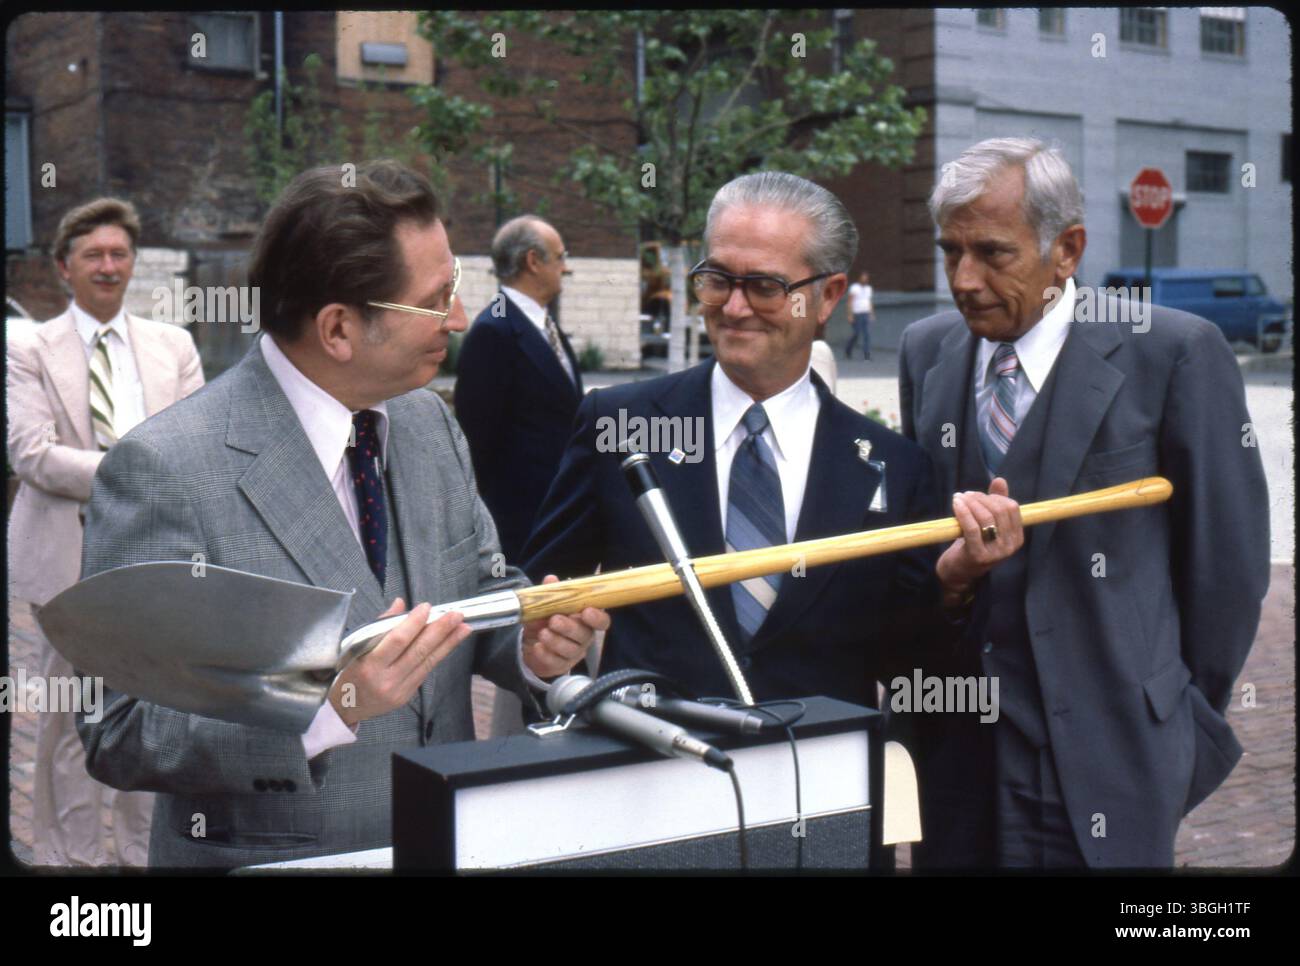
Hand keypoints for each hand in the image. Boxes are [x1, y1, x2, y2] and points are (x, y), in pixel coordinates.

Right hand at [328, 597, 471, 727]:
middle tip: (457, 615)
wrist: (344, 708)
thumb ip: (380, 626)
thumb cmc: (349, 672)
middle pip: (419, 651)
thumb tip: (401, 604)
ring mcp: (399, 690)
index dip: (414, 623)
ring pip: (427, 662)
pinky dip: (438, 655)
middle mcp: (386, 680)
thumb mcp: (356, 648)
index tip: (427, 607)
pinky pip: (425, 672)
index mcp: (370, 665)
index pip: (397, 640)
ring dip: (448, 643)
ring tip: (463, 628)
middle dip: (441, 631)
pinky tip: (449, 643)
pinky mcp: (407, 696)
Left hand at [521, 575, 611, 679]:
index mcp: (585, 620)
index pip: (601, 621)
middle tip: (554, 620)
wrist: (531, 642)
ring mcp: (573, 653)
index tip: (587, 611)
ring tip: (542, 633)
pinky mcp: (560, 665)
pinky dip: (545, 654)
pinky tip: (537, 647)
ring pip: (571, 650)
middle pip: (584, 635)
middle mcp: (583, 637)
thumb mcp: (546, 605)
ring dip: (556, 641)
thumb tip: (551, 579)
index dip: (597, 618)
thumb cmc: (545, 620)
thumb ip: (551, 593)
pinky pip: (556, 662)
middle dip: (569, 627)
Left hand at [936, 477, 1023, 601]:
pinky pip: (972, 528)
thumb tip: (1000, 480)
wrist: (958, 571)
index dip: (994, 497)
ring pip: (986, 518)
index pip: (1012, 508)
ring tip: (958, 498)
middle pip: (999, 511)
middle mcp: (1010, 546)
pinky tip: (955, 504)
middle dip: (981, 499)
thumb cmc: (973, 543)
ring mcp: (996, 553)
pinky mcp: (978, 556)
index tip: (977, 495)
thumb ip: (996, 503)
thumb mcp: (987, 523)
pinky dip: (963, 512)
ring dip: (970, 503)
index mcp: (1016, 537)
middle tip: (966, 496)